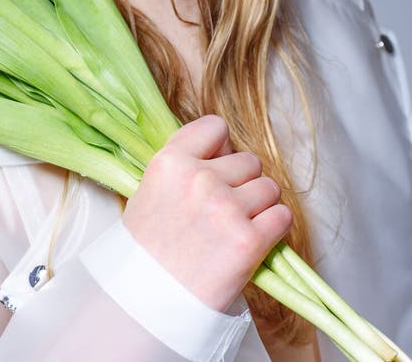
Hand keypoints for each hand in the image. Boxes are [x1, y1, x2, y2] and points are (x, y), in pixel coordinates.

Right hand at [122, 115, 292, 311]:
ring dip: (261, 205)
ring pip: (270, 187)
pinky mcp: (249, 240)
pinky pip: (282, 216)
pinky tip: (255, 239)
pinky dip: (274, 228)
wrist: (148, 302)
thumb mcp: (151, 190)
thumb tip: (222, 148)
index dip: (221, 147)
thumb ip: (183, 164)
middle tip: (225, 208)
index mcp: (170, 161)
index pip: (215, 127)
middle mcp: (199, 178)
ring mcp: (226, 208)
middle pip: (248, 160)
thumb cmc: (147, 249)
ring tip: (238, 226)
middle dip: (243, 182)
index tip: (217, 165)